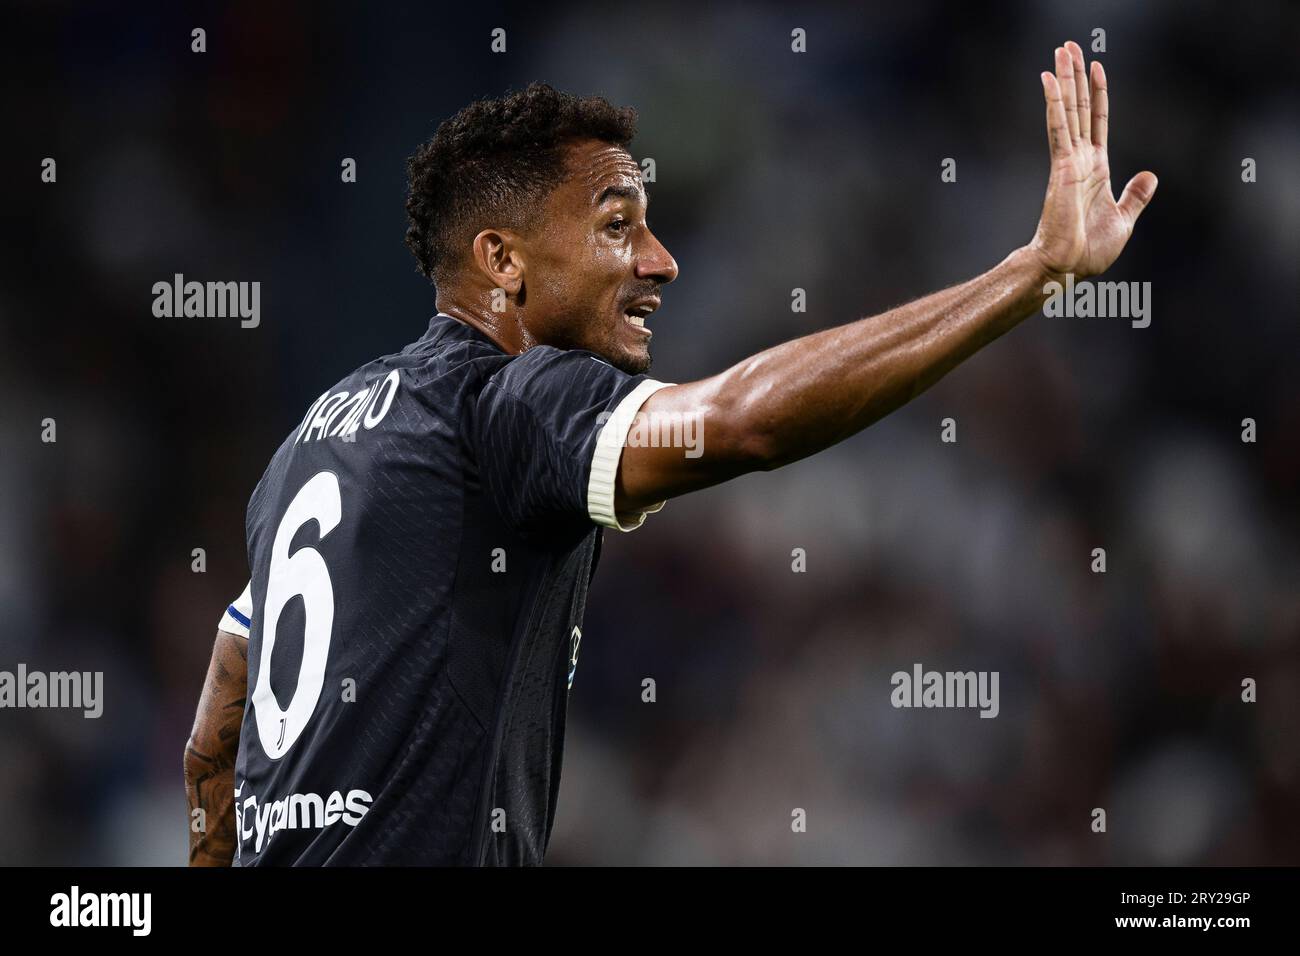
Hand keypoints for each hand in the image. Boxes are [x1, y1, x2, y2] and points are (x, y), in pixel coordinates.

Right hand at [1028, 41, 1156, 279]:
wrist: (1066, 268)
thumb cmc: (1089, 251)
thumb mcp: (1124, 219)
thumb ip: (1135, 196)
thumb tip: (1150, 175)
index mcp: (1096, 170)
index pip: (1098, 121)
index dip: (1098, 93)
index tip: (1095, 67)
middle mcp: (1080, 160)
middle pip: (1079, 108)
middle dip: (1075, 77)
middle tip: (1068, 46)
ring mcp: (1069, 161)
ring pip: (1068, 110)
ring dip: (1064, 79)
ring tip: (1060, 50)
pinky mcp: (1061, 166)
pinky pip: (1058, 127)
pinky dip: (1053, 102)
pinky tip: (1048, 78)